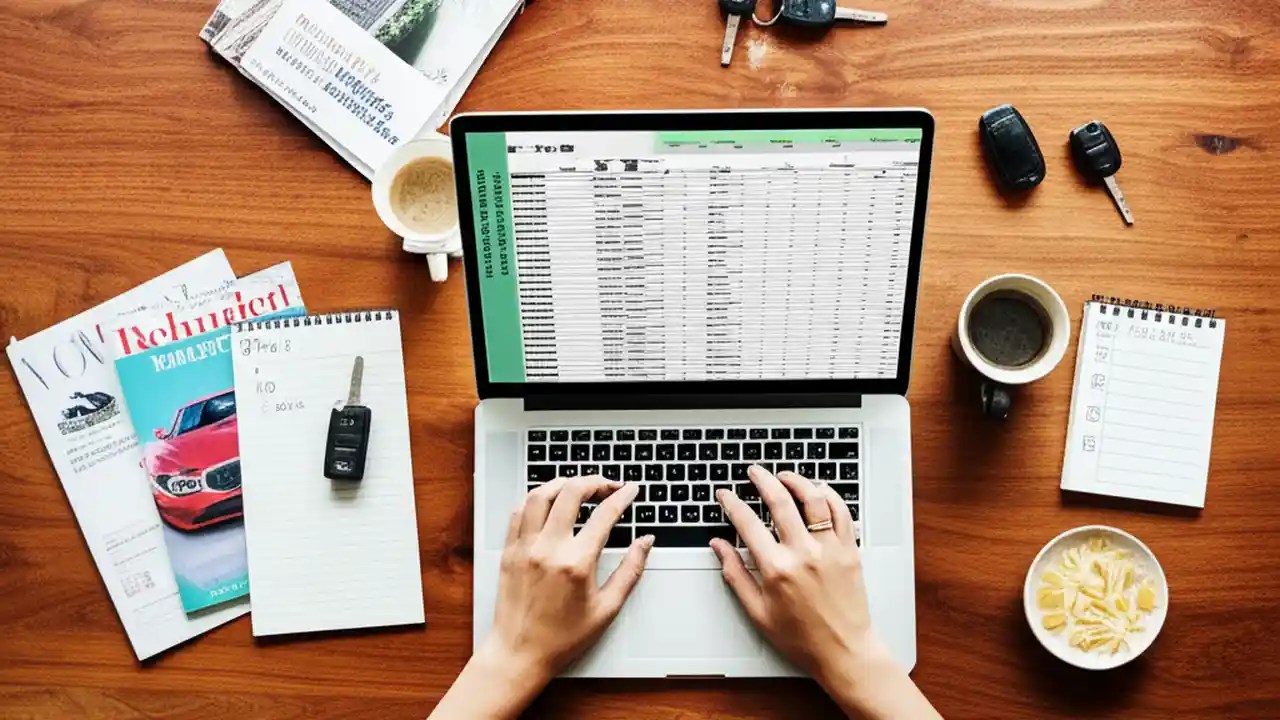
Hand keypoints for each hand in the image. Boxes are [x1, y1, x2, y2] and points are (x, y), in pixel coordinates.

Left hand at [430, 475, 652, 719]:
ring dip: (563, 483)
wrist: (519, 653)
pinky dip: (536, 498)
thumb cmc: (561, 638)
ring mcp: (525, 547)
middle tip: (607, 485)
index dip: (622, 497)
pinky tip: (548, 500)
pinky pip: (519, 511)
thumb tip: (645, 542)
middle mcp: (548, 549)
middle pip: (572, 493)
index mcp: (576, 563)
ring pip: (541, 494)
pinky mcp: (509, 551)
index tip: (630, 490)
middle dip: (595, 481)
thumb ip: (630, 571)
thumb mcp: (607, 609)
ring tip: (578, 485)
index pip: (604, 515)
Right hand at [711, 465, 875, 681]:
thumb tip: (718, 547)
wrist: (844, 651)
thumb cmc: (801, 638)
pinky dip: (829, 495)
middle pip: (780, 500)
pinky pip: (841, 512)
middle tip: (754, 472)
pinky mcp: (850, 550)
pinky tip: (818, 491)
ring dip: (797, 481)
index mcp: (777, 569)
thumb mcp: (757, 611)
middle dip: (762, 479)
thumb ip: (735, 574)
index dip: (731, 503)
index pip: (747, 523)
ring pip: (814, 499)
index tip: (725, 495)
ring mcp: (829, 549)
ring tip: (784, 476)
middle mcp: (803, 554)